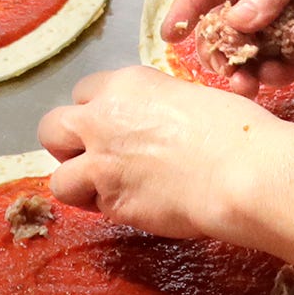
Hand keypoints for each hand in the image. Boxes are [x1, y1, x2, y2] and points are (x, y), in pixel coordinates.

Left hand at [38, 68, 285, 240]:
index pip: (84, 93)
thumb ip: (155, 107)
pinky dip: (107, 209)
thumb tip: (154, 124)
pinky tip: (136, 205)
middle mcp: (102, 120)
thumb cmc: (235, 130)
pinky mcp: (112, 204)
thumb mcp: (189, 96)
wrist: (241, 173)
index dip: (95, 112)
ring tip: (107, 190)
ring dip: (78, 185)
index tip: (112, 127)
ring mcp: (102, 164)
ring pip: (59, 179)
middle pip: (52, 129)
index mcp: (125, 85)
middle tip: (94, 158)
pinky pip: (92, 208)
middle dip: (67, 145)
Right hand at [160, 0, 293, 94]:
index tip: (171, 33)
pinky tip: (274, 75)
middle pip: (226, 28)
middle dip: (218, 49)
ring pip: (251, 53)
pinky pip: (281, 67)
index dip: (188, 7)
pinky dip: (274, 74)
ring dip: (243, 69)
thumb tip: (236, 22)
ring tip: (244, 82)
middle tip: (219, 67)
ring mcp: (285, 26)